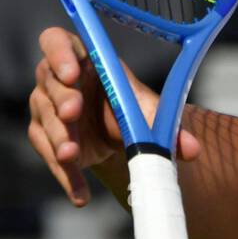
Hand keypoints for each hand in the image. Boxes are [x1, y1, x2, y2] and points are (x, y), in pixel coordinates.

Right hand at [26, 27, 200, 205]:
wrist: (122, 137)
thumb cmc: (131, 108)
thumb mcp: (151, 112)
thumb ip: (169, 125)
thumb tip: (192, 149)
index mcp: (82, 59)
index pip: (56, 42)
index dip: (59, 54)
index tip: (71, 72)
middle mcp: (56, 81)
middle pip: (49, 83)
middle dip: (61, 99)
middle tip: (73, 113)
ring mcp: (46, 111)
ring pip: (45, 121)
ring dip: (58, 138)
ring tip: (71, 154)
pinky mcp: (45, 140)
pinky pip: (50, 158)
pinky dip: (67, 177)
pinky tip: (80, 196)